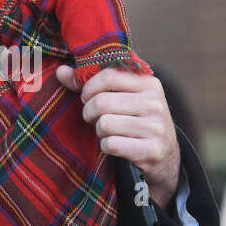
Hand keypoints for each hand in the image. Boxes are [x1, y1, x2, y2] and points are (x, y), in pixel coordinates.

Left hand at [56, 65, 179, 206]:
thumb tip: (61, 71)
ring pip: (105, 124)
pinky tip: (114, 144)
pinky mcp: (153, 150)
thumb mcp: (120, 95)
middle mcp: (156, 103)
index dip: (89, 87)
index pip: (108, 76)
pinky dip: (106, 146)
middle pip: (102, 102)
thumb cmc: (133, 117)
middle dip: (89, 112)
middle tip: (93, 117)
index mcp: (149, 83)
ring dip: (99, 130)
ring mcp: (157, 128)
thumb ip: (90, 82)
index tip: (86, 97)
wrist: (164, 153)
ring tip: (106, 130)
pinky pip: (112, 144)